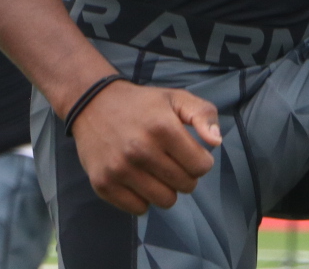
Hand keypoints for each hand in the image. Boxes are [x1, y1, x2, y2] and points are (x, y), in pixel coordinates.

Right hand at [70, 80, 221, 214]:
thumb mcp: (175, 98)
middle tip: (172, 161)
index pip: (200, 167)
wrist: (92, 104)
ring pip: (164, 201)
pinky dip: (142, 198)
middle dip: (185, 176)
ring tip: (156, 170)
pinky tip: (138, 179)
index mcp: (162, 127)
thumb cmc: (141, 104)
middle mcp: (140, 150)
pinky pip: (138, 209)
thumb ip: (203, 115)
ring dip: (166, 189)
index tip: (191, 153)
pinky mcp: (103, 184)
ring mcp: (120, 169)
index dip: (201, 162)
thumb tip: (216, 142)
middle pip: (184, 186)